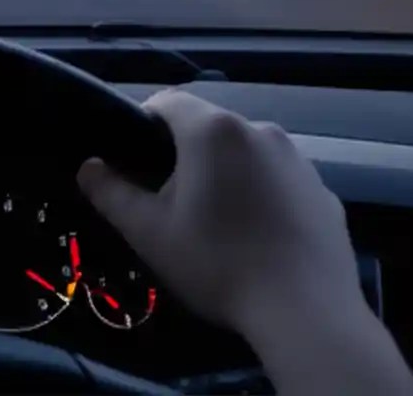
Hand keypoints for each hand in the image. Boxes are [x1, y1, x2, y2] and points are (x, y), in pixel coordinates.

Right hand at [75, 89, 359, 335]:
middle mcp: (260, 130)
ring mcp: (299, 161)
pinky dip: (263, 198)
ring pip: (247, 155)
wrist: (304, 310)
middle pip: (208, 129)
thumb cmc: (216, 262)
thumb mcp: (148, 232)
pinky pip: (280, 183)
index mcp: (213, 131)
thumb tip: (89, 167)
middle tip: (169, 203)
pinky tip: (257, 240)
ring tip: (216, 225)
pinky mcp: (324, 192)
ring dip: (226, 175)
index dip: (142, 124)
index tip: (134, 163)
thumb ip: (111, 193)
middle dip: (185, 155)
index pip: (166, 102)